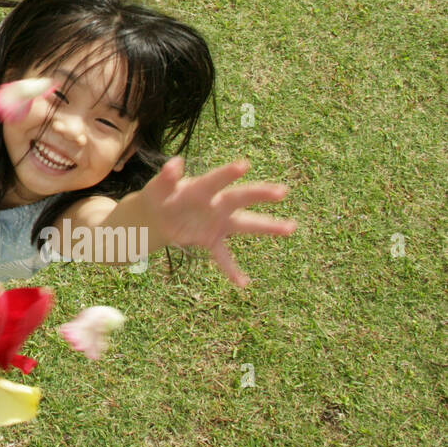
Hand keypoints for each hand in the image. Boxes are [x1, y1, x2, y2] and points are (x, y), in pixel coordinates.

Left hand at [140, 157, 294, 287]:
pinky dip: (232, 270)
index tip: (245, 165)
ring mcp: (217, 222)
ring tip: (291, 227)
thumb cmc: (160, 195)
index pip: (216, 180)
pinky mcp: (211, 239)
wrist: (155, 216)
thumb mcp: (158, 187)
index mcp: (201, 187)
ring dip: (267, 226)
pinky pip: (224, 256)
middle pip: (239, 198)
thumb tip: (174, 163)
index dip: (228, 173)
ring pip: (245, 224)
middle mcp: (215, 203)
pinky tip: (243, 283)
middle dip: (259, 194)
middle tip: (282, 191)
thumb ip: (166, 177)